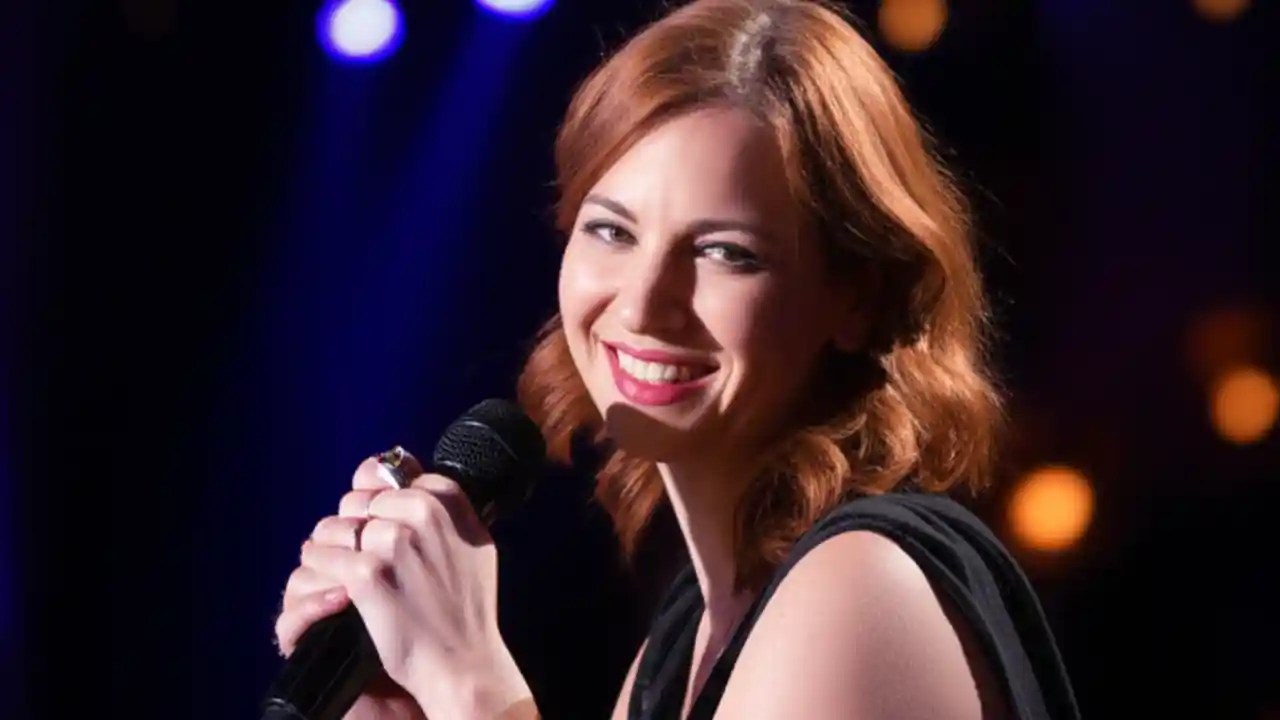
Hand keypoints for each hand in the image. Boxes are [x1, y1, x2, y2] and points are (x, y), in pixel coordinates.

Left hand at [278, 456, 531, 719]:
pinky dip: (322, 569)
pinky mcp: (366, 573)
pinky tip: (335, 584)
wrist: (461, 660)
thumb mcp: (475, 542)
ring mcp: (393, 542)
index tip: (386, 527)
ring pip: (334, 525)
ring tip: (343, 567)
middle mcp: (422, 514)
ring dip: (331, 546)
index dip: (384, 503)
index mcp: (448, 503)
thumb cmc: (467, 607)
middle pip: (359, 499)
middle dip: (355, 524)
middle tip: (363, 552)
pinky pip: (323, 555)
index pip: (395, 477)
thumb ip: (445, 505)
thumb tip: (395, 469)